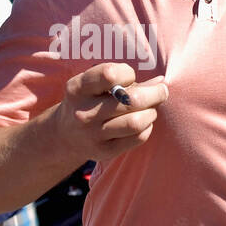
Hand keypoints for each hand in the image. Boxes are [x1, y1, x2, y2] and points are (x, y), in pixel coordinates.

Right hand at [51, 63, 167, 164]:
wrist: (64, 135)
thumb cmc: (87, 101)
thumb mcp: (92, 84)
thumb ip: (124, 79)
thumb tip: (160, 82)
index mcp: (78, 88)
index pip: (110, 74)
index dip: (128, 73)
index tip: (130, 77)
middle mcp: (83, 112)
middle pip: (131, 100)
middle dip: (154, 93)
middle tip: (161, 91)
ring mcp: (93, 134)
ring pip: (136, 122)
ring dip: (151, 112)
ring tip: (151, 109)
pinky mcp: (104, 151)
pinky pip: (137, 138)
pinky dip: (147, 127)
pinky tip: (143, 123)